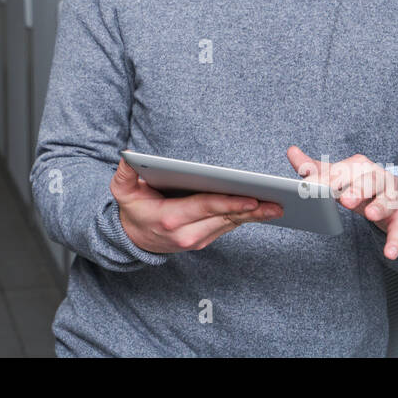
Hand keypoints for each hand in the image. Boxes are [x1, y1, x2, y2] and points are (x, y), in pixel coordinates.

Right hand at [110, 158, 283, 252]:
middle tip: (275, 203)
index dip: (229, 203)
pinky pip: (226, 228)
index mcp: (170, 218)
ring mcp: (195, 241)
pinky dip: (244, 219)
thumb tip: (128, 156)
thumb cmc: (132, 210)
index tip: (251, 199)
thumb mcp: (122, 190)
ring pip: (229, 225)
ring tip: (275, 207)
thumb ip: (124, 173)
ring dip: (253, 217)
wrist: (130, 239)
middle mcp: (186, 234)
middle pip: (223, 219)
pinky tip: (261, 211)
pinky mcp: (202, 242)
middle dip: (252, 211)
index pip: (205, 207)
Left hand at [286, 146, 397, 260]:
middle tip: (344, 199)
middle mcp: (378, 178)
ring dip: (379, 206)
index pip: (341, 172)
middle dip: (357, 189)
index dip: (327, 180)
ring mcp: (392, 197)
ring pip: (386, 201)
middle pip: (368, 181)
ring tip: (369, 214)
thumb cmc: (363, 186)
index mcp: (359, 166)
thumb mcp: (340, 177)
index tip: (311, 187)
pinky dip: (395, 241)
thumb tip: (291, 152)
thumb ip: (315, 168)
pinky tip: (390, 253)